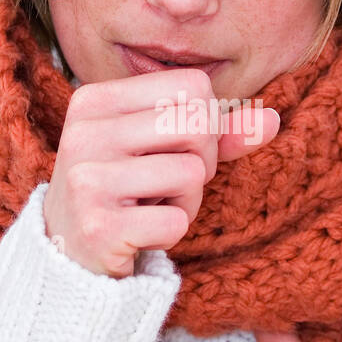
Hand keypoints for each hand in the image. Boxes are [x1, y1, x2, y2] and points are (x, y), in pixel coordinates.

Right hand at [43, 66, 280, 277]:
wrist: (69, 255)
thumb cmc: (125, 192)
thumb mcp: (162, 150)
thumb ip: (216, 133)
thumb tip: (272, 120)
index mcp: (96, 99)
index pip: (193, 86)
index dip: (205, 122)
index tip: (175, 149)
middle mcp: (86, 132)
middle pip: (196, 124)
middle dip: (203, 161)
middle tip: (170, 184)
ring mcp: (87, 179)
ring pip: (191, 173)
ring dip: (187, 201)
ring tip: (152, 208)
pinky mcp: (98, 227)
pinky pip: (176, 221)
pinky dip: (170, 233)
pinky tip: (141, 234)